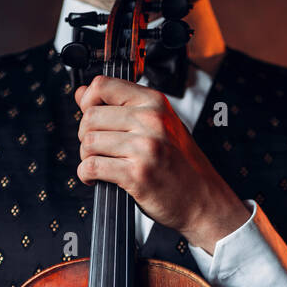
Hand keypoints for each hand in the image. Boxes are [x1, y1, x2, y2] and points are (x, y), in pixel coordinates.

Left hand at [75, 75, 250, 253]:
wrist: (204, 201)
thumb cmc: (183, 167)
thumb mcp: (161, 125)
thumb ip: (123, 107)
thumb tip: (82, 94)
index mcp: (155, 103)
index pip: (103, 85)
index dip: (87, 100)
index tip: (88, 114)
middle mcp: (150, 121)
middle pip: (91, 116)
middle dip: (85, 135)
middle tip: (97, 148)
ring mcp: (144, 147)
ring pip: (89, 142)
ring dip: (87, 157)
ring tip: (99, 164)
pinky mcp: (136, 174)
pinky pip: (93, 166)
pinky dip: (86, 175)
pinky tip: (96, 178)